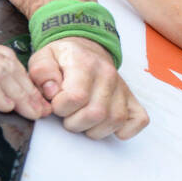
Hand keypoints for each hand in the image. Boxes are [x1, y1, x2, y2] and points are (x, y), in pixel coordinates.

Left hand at [28, 36, 147, 139]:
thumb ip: (42, 72)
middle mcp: (109, 75)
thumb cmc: (62, 60)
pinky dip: (126, 130)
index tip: (55, 103)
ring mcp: (123, 88)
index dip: (60, 107)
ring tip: (82, 119)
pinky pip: (139, 120)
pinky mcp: (132, 99)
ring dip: (94, 129)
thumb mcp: (43, 58)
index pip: (76, 97)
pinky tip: (107, 126)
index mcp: (86, 63)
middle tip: (67, 115)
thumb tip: (53, 92)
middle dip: (74, 122)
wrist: (87, 50)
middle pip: (96, 113)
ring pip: (115, 120)